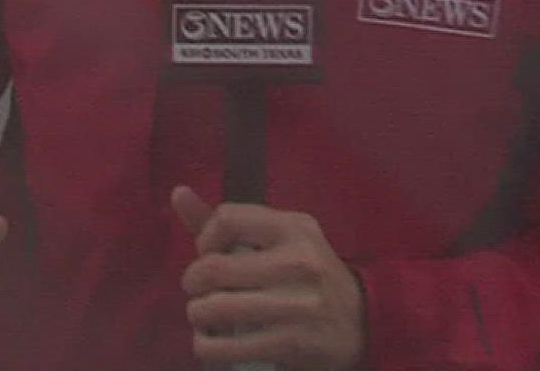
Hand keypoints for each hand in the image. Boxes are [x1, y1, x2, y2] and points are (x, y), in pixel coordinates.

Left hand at [171, 186, 365, 369]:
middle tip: (198, 290)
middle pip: (213, 267)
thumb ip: (229, 223)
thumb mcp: (279, 238)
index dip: (204, 237)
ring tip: (203, 316)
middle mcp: (296, 262)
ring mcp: (295, 305)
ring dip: (197, 315)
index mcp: (293, 228)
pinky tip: (211, 342)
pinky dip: (207, 346)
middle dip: (192, 282)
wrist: (362, 321)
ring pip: (214, 309)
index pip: (227, 218)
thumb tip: (177, 192)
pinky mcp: (290, 344)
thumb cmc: (307, 273)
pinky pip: (226, 347)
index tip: (208, 253)